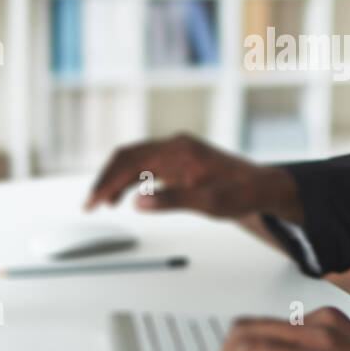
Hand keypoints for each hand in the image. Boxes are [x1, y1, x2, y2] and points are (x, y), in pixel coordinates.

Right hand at [84, 132, 302, 223]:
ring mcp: (176, 151)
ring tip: (102, 205)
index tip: (93, 203)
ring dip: (115, 180)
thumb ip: (172, 200)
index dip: (108, 183)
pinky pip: (146, 165)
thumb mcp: (208, 203)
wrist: (260, 187)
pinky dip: (130, 179)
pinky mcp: (178, 160)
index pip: (131, 162)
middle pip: (127, 156)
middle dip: (105, 180)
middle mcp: (174, 145)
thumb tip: (137, 202)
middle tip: (89, 205)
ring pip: (134, 160)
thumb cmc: (239, 194)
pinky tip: (123, 197)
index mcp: (178, 150)